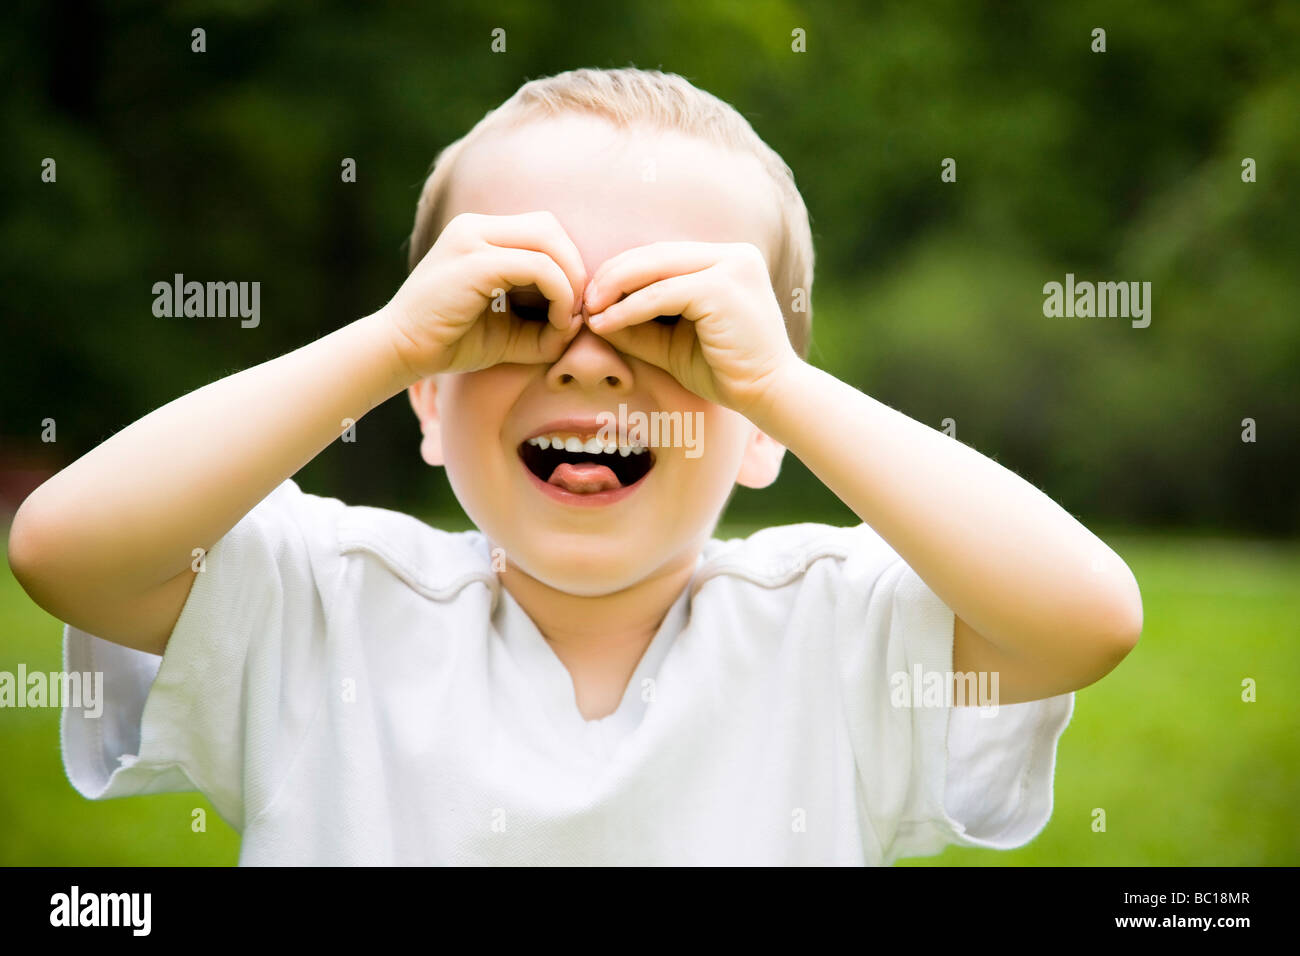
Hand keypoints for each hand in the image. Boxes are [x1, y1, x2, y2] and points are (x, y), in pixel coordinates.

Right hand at [382, 211, 586, 377]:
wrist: (400, 352)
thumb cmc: (452, 342)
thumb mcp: (510, 332)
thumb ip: (547, 323)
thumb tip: (582, 320)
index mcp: (480, 235)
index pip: (543, 232)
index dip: (567, 267)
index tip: (569, 310)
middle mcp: (475, 227)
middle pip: (550, 228)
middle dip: (574, 268)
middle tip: (574, 312)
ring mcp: (472, 239)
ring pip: (548, 240)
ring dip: (570, 281)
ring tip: (564, 320)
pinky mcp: (475, 262)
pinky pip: (538, 266)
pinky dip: (559, 293)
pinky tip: (556, 323)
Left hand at [582, 241, 800, 417]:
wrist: (770, 396)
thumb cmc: (726, 373)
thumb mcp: (672, 342)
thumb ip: (639, 323)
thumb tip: (594, 313)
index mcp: (727, 261)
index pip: (662, 256)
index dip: (622, 272)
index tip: (592, 298)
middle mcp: (733, 255)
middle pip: (656, 255)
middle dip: (613, 276)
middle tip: (583, 302)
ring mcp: (731, 267)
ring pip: (656, 268)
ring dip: (615, 288)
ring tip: (589, 311)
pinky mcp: (723, 287)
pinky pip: (662, 293)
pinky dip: (629, 308)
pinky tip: (606, 323)